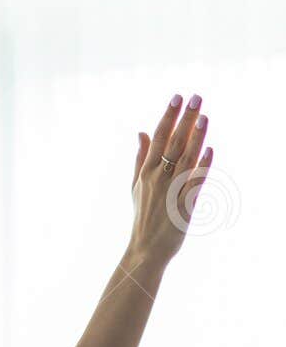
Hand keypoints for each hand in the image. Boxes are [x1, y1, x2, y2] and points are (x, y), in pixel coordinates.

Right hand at [129, 93, 212, 267]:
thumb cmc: (142, 217)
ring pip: (185, 159)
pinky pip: (194, 183)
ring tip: (204, 117)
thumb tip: (140, 132)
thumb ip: (139, 158)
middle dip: (185, 119)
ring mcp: (171, 192)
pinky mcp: (183, 206)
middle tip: (196, 98)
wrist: (146, 249)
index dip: (168, 116)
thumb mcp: (136, 186)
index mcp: (146, 172)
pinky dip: (202, 166)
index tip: (178, 97)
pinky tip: (210, 150)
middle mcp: (158, 178)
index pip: (158, 137)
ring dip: (196, 137)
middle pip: (173, 143)